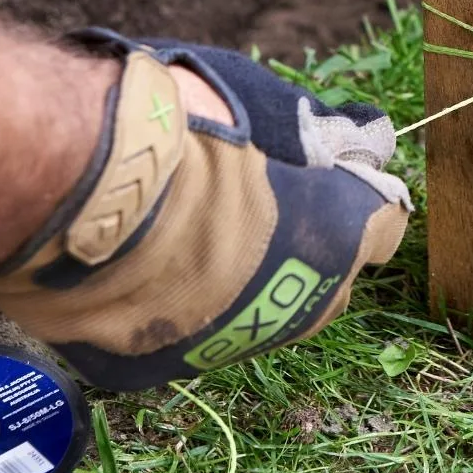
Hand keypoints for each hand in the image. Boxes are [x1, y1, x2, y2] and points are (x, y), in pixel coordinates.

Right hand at [0, 29, 409, 391]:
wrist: (87, 193)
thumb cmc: (185, 131)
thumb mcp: (270, 105)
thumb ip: (322, 131)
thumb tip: (359, 139)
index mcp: (339, 235)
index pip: (386, 221)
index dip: (357, 192)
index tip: (330, 172)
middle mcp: (302, 304)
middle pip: (331, 279)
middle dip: (310, 244)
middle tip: (258, 199)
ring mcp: (235, 345)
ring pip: (263, 316)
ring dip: (247, 280)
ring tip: (197, 232)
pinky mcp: (166, 368)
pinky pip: (191, 334)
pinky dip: (181, 305)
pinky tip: (149, 267)